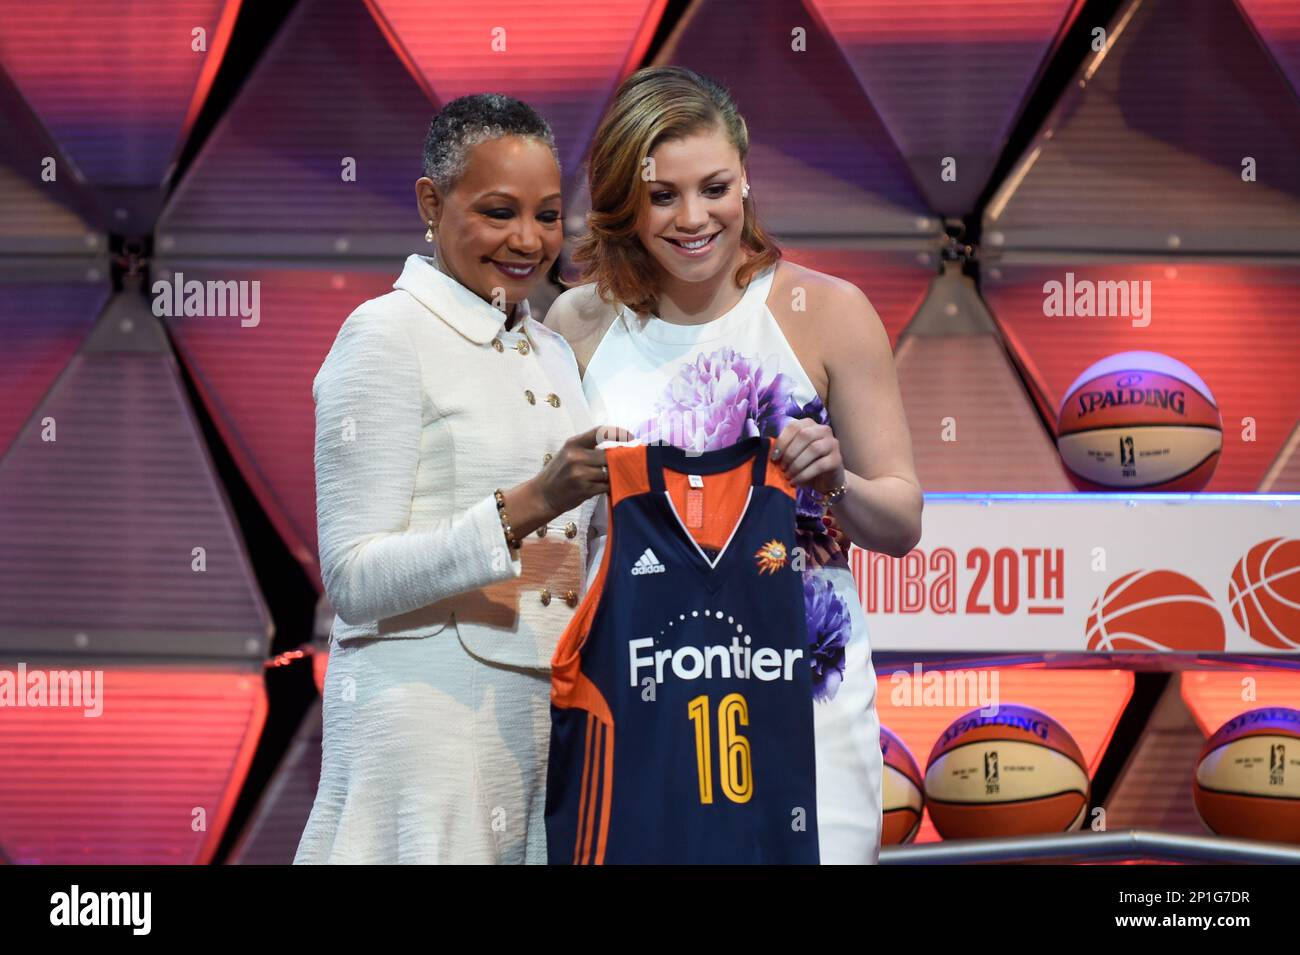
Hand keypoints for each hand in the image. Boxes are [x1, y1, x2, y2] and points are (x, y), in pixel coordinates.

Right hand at [502, 425, 632, 537]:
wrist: (543, 495)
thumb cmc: (559, 473)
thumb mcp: (569, 453)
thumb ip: (589, 448)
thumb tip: (618, 448)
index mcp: (573, 443)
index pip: (600, 432)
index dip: (619, 433)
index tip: (631, 438)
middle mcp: (576, 456)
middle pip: (609, 455)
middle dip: (620, 459)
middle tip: (629, 462)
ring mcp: (580, 474)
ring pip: (610, 472)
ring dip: (615, 475)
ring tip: (615, 476)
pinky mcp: (585, 489)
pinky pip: (607, 485)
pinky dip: (610, 486)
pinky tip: (607, 486)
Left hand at [771, 418, 845, 494]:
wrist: (827, 480)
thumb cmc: (807, 465)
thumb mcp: (794, 454)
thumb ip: (785, 449)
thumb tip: (771, 453)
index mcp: (810, 424)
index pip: (794, 426)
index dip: (782, 441)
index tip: (774, 457)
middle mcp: (824, 430)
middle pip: (804, 435)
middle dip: (790, 453)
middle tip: (782, 468)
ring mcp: (833, 443)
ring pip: (813, 449)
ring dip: (797, 464)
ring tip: (788, 475)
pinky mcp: (837, 459)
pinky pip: (820, 465)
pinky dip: (805, 474)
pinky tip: (796, 481)